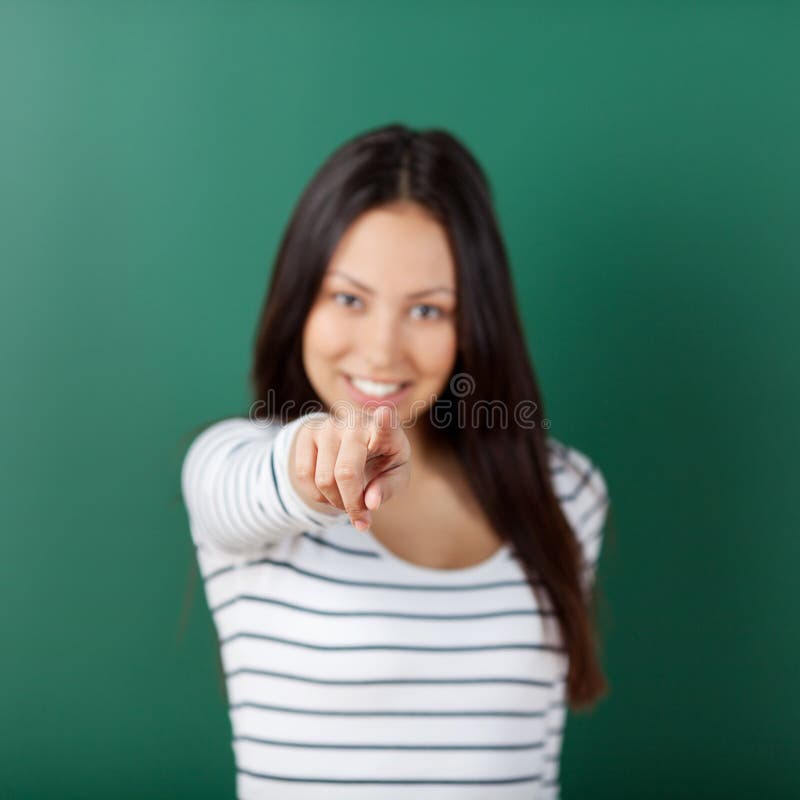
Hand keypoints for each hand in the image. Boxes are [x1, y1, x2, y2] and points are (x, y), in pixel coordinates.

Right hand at [290, 406, 410, 530]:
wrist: (358, 441)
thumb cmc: (383, 460)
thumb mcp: (396, 476)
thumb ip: (387, 489)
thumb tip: (369, 504)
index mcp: (385, 431)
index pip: (385, 425)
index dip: (384, 421)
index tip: (385, 414)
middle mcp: (355, 423)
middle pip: (346, 473)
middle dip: (352, 504)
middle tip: (360, 515)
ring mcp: (328, 426)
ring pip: (323, 479)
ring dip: (335, 501)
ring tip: (346, 499)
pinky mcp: (307, 433)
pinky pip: (303, 475)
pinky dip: (317, 495)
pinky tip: (330, 492)